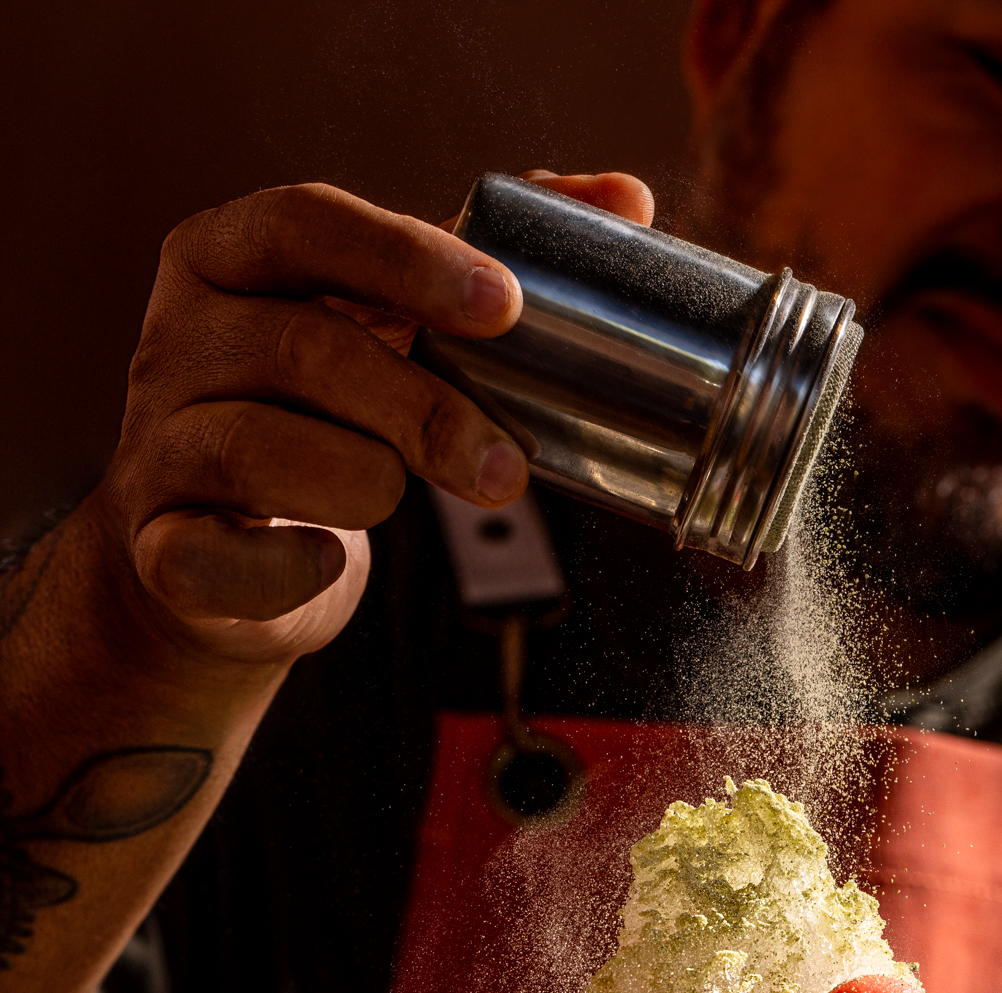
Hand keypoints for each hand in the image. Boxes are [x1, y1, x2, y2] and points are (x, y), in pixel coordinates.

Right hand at [93, 173, 653, 668]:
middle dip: (423, 410)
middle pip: (301, 348)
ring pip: (255, 446)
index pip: (305, 222)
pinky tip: (332, 558)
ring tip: (403, 497)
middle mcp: (178, 340)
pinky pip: (215, 555)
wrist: (211, 560)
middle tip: (505, 465)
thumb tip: (626, 202)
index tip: (505, 304)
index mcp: (229, 258)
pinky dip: (288, 564)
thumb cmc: (318, 419)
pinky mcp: (160, 546)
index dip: (406, 259)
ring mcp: (159, 444)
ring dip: (364, 481)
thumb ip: (486, 264)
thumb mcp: (385, 327)